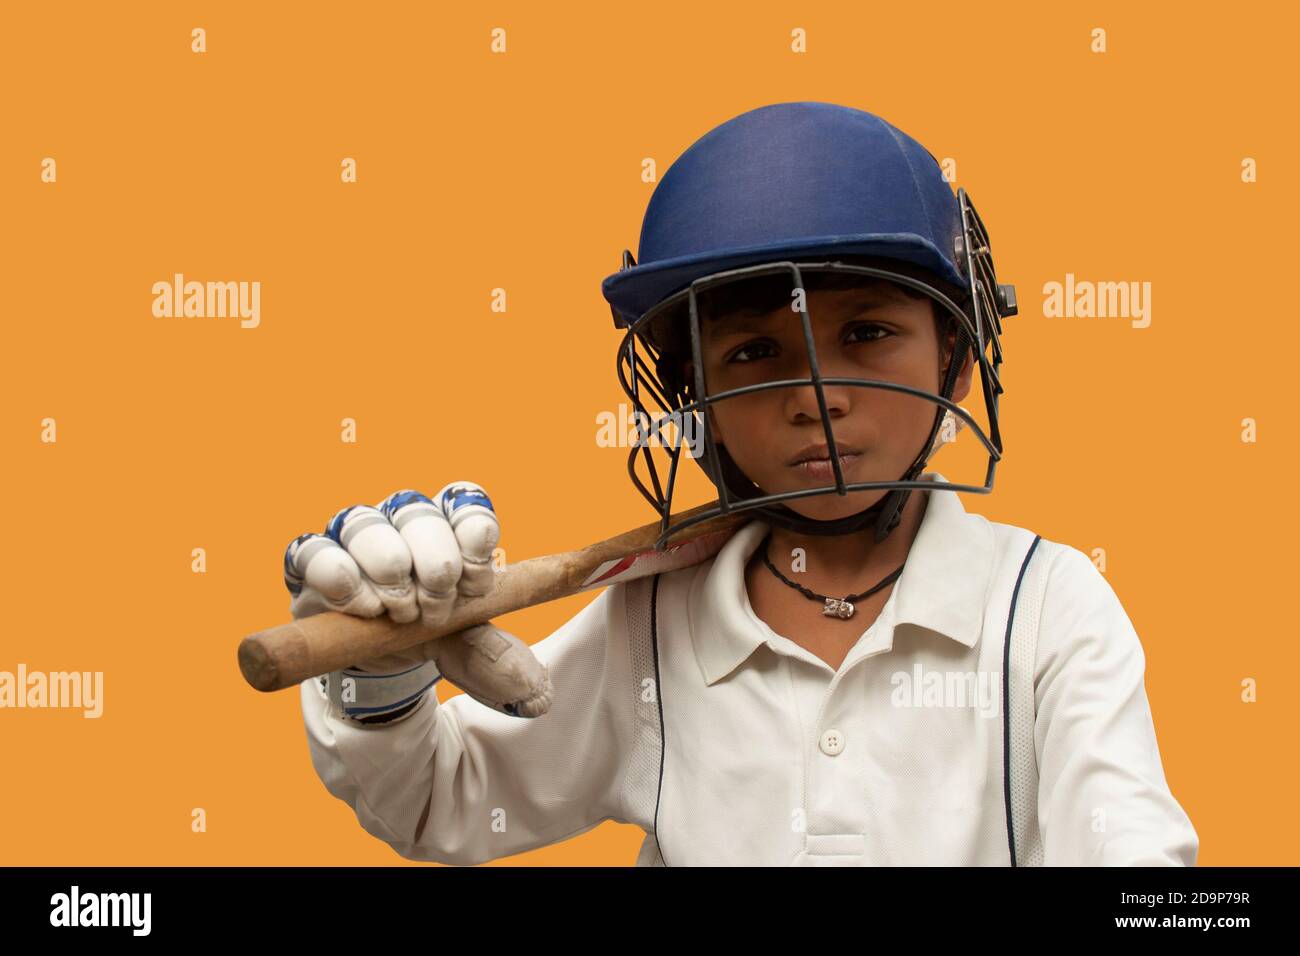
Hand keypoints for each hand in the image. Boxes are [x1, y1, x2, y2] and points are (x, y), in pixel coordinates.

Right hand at [283, 482, 550, 715]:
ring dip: (388, 571)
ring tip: (398, 612)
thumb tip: (536, 695)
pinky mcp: (311, 560)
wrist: (377, 658)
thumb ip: (495, 657)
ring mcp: (353, 535)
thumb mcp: (465, 645)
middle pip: (419, 513)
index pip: (463, 502)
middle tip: (435, 609)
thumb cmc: (429, 630)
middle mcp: (401, 518)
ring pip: (367, 527)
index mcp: (448, 523)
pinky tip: (359, 603)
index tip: (477, 581)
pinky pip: (314, 551)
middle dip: (434, 563)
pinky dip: (339, 575)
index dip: (473, 536)